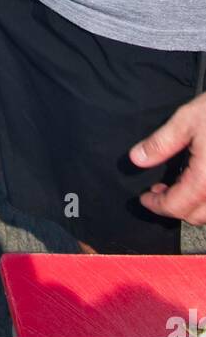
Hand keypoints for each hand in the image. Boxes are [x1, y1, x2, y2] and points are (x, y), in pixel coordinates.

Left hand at [129, 91, 205, 224]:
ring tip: (178, 187)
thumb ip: (160, 144)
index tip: (144, 198)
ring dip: (192, 207)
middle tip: (158, 191)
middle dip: (173, 208)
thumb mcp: (186, 120)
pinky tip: (199, 182)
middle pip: (195, 216)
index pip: (177, 206)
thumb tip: (137, 158)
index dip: (156, 205)